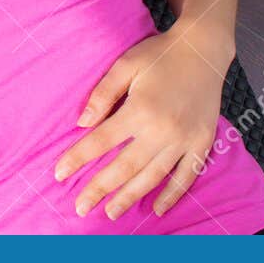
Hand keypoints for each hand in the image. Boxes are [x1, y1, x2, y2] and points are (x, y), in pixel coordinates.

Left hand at [51, 29, 225, 221]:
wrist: (204, 49)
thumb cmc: (160, 54)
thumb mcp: (126, 64)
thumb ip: (103, 93)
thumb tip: (81, 123)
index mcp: (140, 109)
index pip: (102, 141)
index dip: (78, 158)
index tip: (59, 173)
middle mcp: (163, 129)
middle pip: (125, 166)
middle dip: (100, 189)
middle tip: (80, 208)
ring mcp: (185, 139)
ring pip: (153, 176)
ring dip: (130, 197)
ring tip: (110, 213)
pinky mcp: (202, 143)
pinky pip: (187, 176)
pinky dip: (172, 195)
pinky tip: (157, 209)